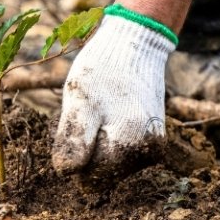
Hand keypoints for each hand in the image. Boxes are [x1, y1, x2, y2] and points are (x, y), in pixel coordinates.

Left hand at [52, 13, 173, 174]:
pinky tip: (111, 114)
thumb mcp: (79, 99)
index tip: (77, 121)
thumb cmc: (103, 68)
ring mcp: (154, 146)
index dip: (76, 154)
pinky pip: (124, 154)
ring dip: (100, 145)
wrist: (136, 42)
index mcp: (129, 144)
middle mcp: (148, 151)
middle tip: (86, 115)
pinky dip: (112, 139)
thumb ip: (73, 138)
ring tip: (100, 112)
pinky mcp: (154, 138)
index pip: (90, 177)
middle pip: (104, 174)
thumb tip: (65, 172)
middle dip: (89, 151)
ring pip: (113, 165)